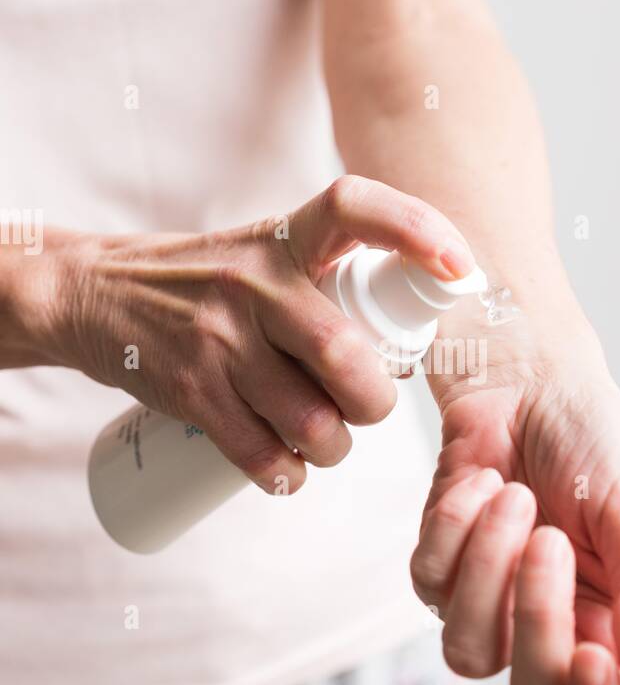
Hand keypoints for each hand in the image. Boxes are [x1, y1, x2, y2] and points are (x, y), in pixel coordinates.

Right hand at [34, 176, 474, 490]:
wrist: (92, 293)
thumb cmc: (206, 281)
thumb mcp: (263, 253)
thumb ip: (328, 282)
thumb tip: (408, 351)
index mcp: (284, 237)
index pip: (356, 206)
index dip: (418, 231)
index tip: (462, 270)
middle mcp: (254, 282)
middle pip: (345, 355)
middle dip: (374, 403)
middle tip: (368, 409)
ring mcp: (217, 337)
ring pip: (310, 420)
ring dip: (334, 450)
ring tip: (326, 445)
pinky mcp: (188, 389)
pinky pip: (260, 454)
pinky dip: (287, 477)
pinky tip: (288, 473)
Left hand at [410, 315, 619, 684]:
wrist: (527, 380)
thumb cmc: (594, 443)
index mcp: (618, 634)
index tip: (594, 656)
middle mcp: (555, 636)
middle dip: (535, 622)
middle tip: (549, 538)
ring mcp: (490, 610)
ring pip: (467, 654)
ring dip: (486, 568)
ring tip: (514, 496)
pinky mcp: (438, 573)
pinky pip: (428, 586)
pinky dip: (454, 527)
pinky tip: (483, 481)